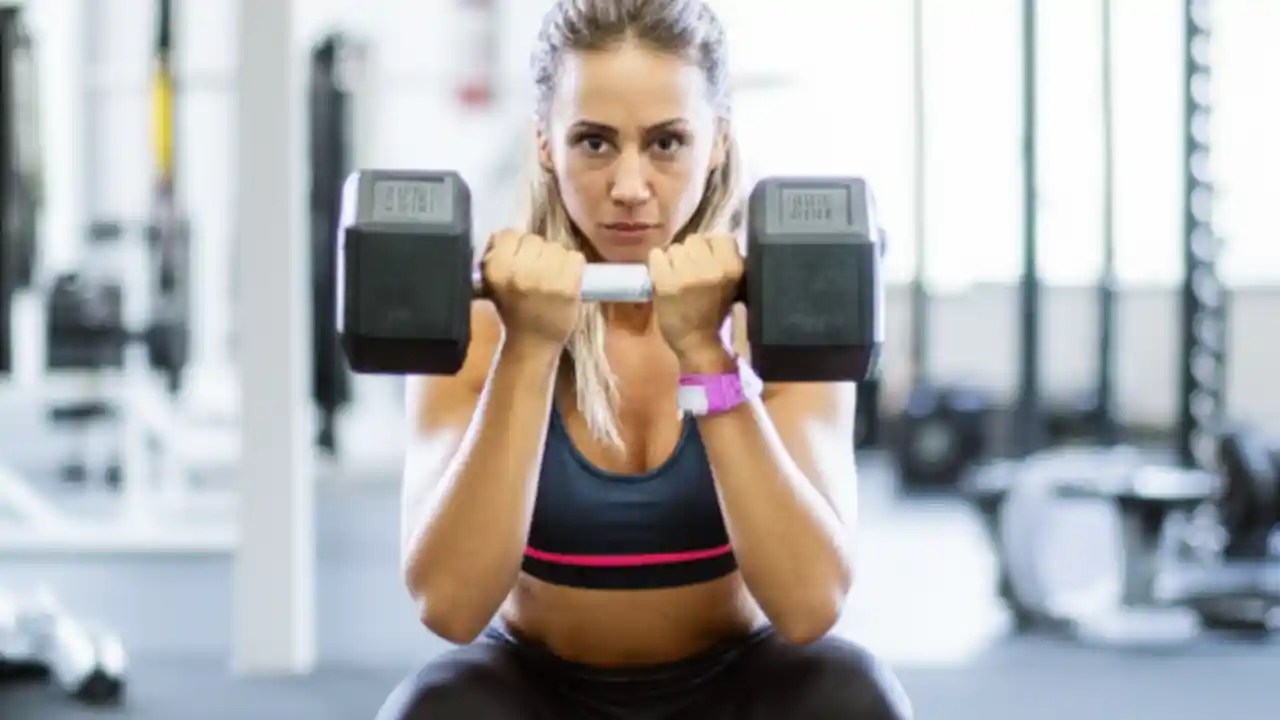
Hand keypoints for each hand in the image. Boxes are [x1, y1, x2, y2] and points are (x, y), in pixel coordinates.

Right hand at [481, 230, 585, 350]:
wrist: (533, 343)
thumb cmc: (512, 312)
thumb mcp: (493, 284)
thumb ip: (498, 258)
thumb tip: (507, 239)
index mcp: (498, 270)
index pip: (508, 234)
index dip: (514, 244)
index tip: (517, 256)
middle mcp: (521, 272)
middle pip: (533, 239)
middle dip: (536, 251)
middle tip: (536, 268)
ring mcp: (547, 278)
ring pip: (555, 247)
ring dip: (555, 257)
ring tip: (551, 275)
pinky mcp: (569, 286)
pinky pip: (575, 257)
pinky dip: (573, 265)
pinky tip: (566, 278)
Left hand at [647, 234, 742, 361]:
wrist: (695, 341)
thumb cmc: (714, 313)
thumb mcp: (733, 284)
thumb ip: (725, 259)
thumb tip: (709, 240)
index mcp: (732, 267)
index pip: (721, 237)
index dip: (711, 246)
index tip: (707, 260)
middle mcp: (710, 268)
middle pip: (695, 239)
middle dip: (691, 252)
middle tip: (690, 269)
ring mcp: (686, 274)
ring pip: (675, 247)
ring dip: (674, 259)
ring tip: (677, 275)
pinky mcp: (664, 281)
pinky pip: (656, 254)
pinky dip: (657, 263)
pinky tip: (664, 276)